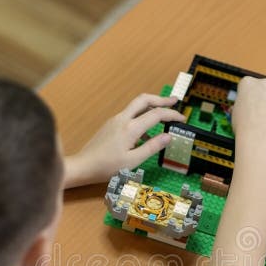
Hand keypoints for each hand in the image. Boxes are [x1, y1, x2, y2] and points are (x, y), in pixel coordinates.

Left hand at [66, 94, 184, 185]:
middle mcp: (122, 119)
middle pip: (144, 100)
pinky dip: (142, 118)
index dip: (171, 114)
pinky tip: (146, 134)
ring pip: (136, 106)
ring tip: (163, 115)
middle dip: (161, 99)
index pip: (156, 114)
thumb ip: (152, 147)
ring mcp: (115, 120)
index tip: (182, 118)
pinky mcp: (111, 124)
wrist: (83, 166)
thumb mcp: (133, 161)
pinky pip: (130, 116)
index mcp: (130, 128)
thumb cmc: (107, 167)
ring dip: (151, 106)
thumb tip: (168, 137)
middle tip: (174, 101)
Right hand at [231, 77, 265, 145]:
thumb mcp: (236, 109)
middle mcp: (264, 84)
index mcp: (248, 82)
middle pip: (261, 89)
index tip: (244, 104)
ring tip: (261, 120)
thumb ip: (244, 103)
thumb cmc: (243, 124)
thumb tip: (249, 106)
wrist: (258, 136)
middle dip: (259, 98)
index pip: (246, 85)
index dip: (245, 97)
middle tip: (253, 112)